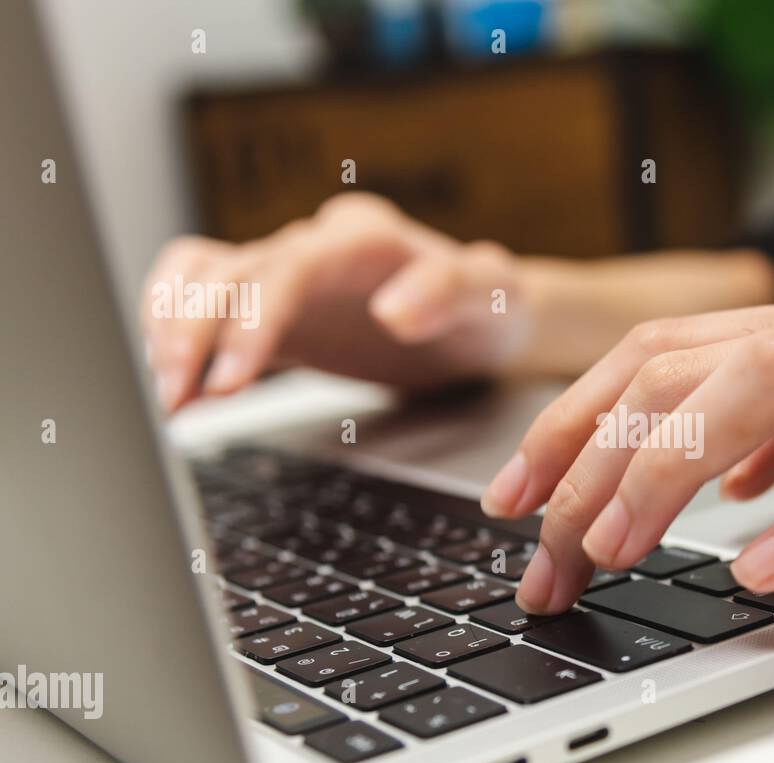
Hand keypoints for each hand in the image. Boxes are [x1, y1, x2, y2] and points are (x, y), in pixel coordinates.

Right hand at [139, 193, 525, 410]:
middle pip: (229, 273)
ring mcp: (287, 278)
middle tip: (175, 398)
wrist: (482, 318)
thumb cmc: (489, 304)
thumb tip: (394, 312)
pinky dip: (177, 335)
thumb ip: (452, 289)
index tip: (232, 380)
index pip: (287, 269)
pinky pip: (207, 305)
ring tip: (165, 397)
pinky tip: (177, 388)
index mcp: (361, 238)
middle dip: (192, 335)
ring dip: (171, 332)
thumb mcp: (493, 295)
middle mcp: (313, 248)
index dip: (251, 321)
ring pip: (203, 281)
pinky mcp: (274, 313)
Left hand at [481, 286, 773, 613]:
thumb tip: (729, 473)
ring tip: (615, 549)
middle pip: (691, 369)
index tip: (519, 497)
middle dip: (592, 458)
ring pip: (770, 392)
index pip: (672, 356)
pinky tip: (760, 566)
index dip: (577, 421)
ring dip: (672, 474)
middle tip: (538, 549)